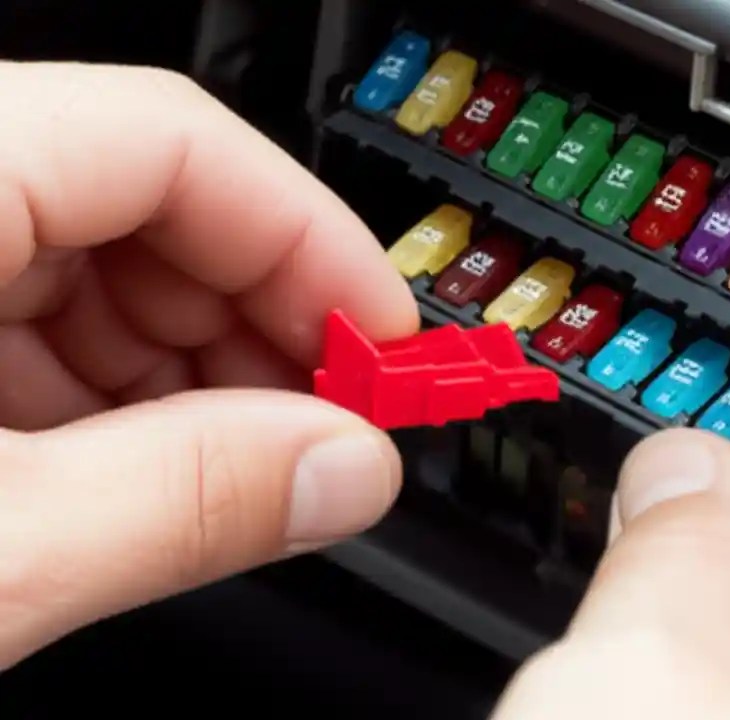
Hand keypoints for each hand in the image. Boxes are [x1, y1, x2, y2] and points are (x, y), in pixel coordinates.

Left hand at [0, 62, 418, 667]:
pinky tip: (137, 473)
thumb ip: (183, 501)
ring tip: (241, 467)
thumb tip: (346, 471)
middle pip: (142, 202)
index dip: (311, 242)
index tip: (384, 346)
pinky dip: (101, 396)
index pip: (173, 140)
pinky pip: (18, 318)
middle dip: (259, 324)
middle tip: (329, 428)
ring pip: (87, 266)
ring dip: (187, 374)